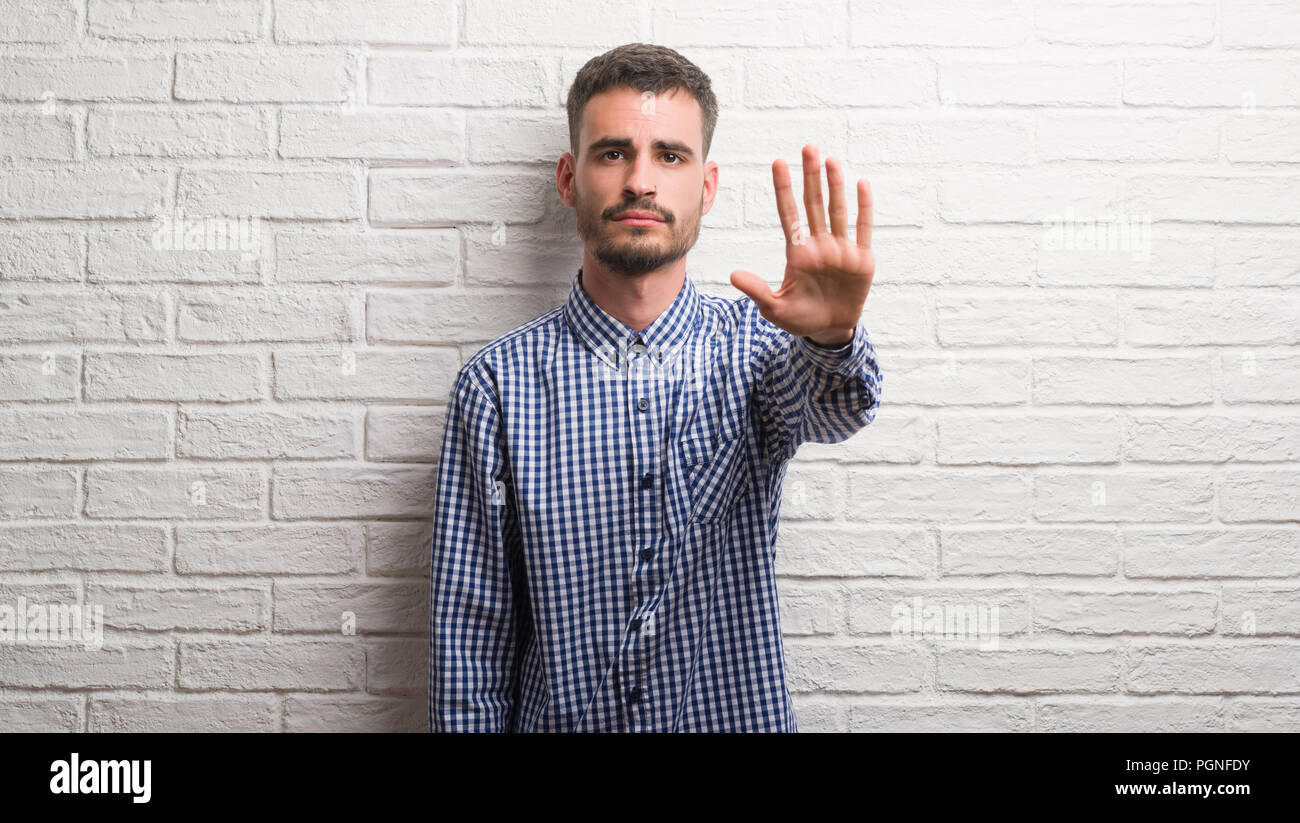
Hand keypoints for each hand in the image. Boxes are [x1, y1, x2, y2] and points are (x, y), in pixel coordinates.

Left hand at [730, 144, 874, 344]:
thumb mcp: (775, 308)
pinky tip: (861, 184)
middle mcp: (819, 245)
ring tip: (831, 160)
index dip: (784, 188)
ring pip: (838, 211)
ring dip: (835, 185)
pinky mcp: (861, 260)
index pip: (788, 213)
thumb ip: (757, 290)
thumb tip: (733, 276)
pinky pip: (862, 229)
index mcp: (798, 253)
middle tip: (808, 147)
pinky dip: (863, 208)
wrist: (830, 331)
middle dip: (811, 176)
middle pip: (813, 204)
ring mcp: (841, 250)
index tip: (778, 163)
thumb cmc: (801, 318)